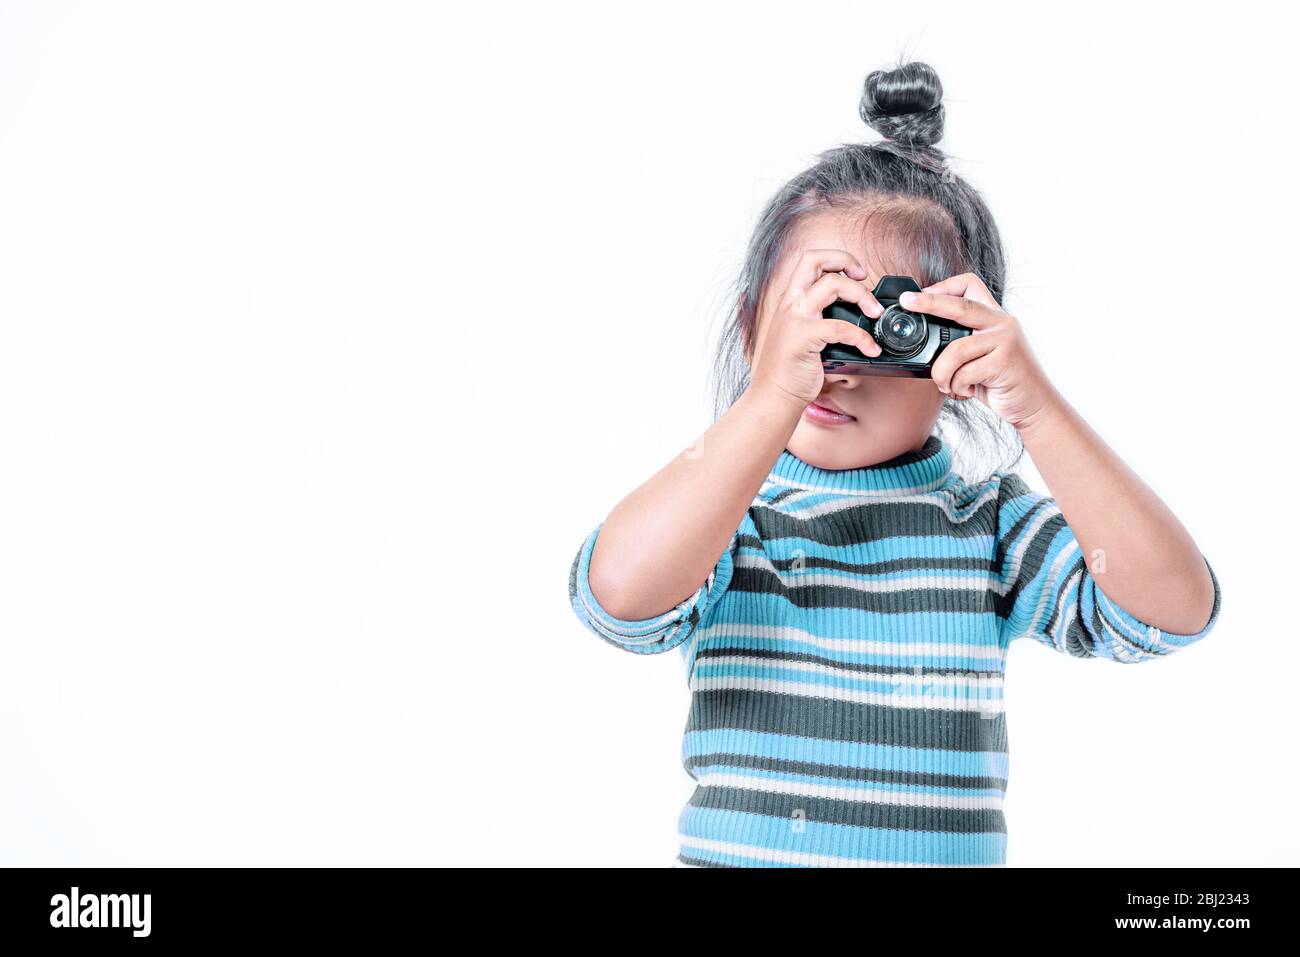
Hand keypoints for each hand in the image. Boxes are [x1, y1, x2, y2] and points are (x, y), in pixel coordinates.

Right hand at [747, 249, 882, 409]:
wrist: (773, 396)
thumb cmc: (790, 370)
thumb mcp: (801, 334)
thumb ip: (819, 318)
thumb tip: (854, 312)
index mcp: (790, 300)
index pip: (810, 260)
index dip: (836, 258)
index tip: (856, 274)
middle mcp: (790, 303)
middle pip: (815, 259)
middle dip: (846, 261)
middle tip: (865, 279)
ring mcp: (795, 318)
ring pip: (832, 285)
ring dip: (862, 296)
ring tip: (875, 314)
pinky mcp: (803, 337)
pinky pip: (842, 327)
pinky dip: (863, 337)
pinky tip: (870, 349)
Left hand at [904, 272, 1060, 429]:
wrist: (1034, 404)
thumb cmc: (1002, 381)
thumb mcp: (983, 355)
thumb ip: (963, 342)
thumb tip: (926, 339)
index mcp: (995, 317)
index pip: (971, 286)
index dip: (943, 286)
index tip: (919, 294)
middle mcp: (1002, 323)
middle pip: (961, 306)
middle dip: (929, 302)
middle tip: (907, 301)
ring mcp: (1005, 341)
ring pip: (954, 350)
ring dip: (941, 373)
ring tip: (945, 384)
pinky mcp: (1004, 362)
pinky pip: (964, 372)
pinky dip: (956, 386)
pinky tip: (964, 391)